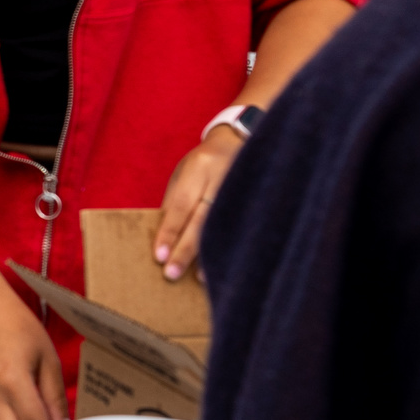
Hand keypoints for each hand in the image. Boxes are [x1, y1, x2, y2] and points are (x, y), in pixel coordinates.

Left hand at [154, 128, 244, 279]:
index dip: (170, 231)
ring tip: (200, 278)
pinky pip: (244, 228)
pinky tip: (226, 264)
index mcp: (200, 168)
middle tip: (172, 274)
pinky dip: (233, 248)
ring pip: (226, 227)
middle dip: (186, 249)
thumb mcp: (185, 173)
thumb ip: (176, 201)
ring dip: (212, 255)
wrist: (242, 141)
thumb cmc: (205, 162)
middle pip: (203, 219)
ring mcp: (245, 189)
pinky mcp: (259, 200)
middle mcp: (223, 178)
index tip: (160, 256)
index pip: (182, 204)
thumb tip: (165, 237)